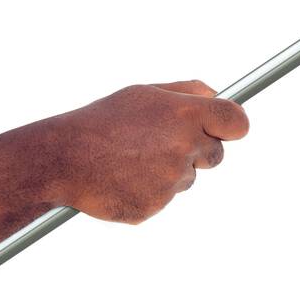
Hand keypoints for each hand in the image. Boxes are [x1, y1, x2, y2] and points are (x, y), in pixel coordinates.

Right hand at [48, 81, 248, 223]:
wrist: (62, 159)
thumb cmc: (103, 121)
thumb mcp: (144, 93)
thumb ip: (187, 91)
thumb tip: (218, 94)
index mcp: (185, 115)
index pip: (237, 122)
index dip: (234, 126)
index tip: (228, 129)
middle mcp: (183, 148)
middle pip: (217, 155)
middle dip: (198, 149)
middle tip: (161, 142)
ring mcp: (170, 181)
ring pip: (188, 178)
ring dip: (170, 170)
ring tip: (132, 159)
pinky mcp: (155, 207)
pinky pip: (165, 199)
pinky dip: (149, 190)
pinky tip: (124, 178)